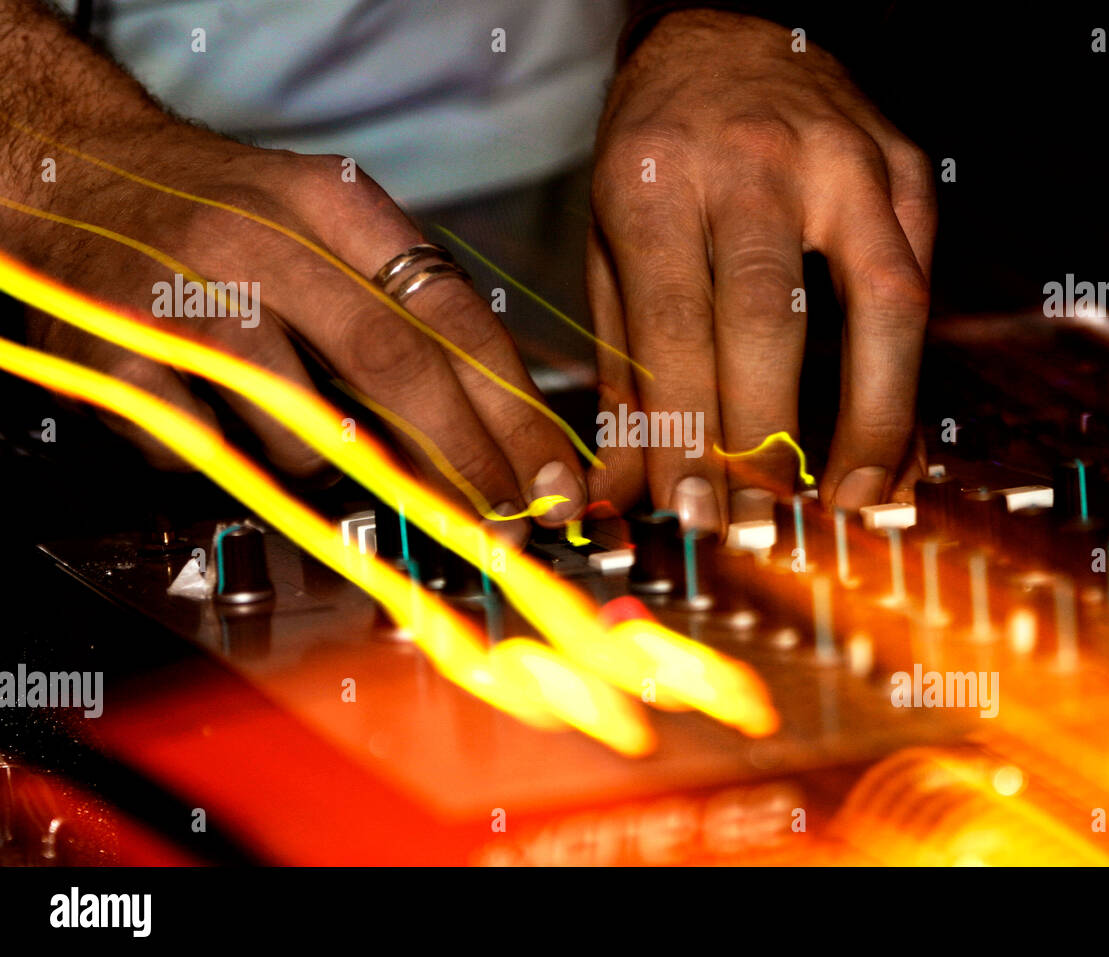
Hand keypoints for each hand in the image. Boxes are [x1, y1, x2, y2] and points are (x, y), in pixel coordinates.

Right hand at [14, 122, 586, 538]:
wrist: (71, 170)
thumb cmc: (221, 211)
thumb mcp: (322, 218)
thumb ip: (399, 300)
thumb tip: (491, 422)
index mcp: (335, 205)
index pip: (451, 315)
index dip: (510, 409)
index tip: (546, 474)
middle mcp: (266, 245)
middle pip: (396, 370)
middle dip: (463, 462)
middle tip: (502, 526)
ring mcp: (189, 301)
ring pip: (304, 431)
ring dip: (328, 460)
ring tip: (299, 422)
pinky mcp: (121, 361)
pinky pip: (210, 456)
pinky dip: (229, 459)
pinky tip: (213, 414)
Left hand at [586, 9, 934, 528]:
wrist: (724, 33)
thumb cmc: (657, 154)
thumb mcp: (610, 247)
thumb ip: (622, 373)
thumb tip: (618, 492)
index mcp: (658, 179)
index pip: (675, 325)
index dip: (688, 428)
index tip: (693, 510)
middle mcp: (753, 164)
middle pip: (770, 318)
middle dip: (766, 436)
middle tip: (760, 523)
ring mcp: (844, 160)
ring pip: (879, 300)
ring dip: (871, 415)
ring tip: (852, 499)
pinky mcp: (905, 170)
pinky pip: (920, 285)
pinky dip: (910, 376)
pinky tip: (895, 443)